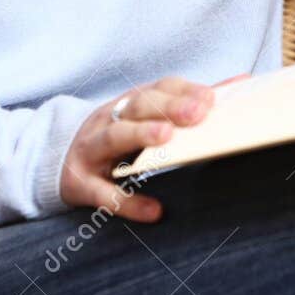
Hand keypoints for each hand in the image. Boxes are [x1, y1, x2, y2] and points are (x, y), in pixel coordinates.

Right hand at [60, 76, 215, 223]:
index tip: (210, 97)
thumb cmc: (114, 138)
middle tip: (198, 114)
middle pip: (137, 107)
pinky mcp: (80, 183)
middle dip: (168, 108)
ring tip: (167, 138)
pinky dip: (128, 202)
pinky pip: (103, 193)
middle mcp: (107, 120)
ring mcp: (90, 150)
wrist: (56, 161)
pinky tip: (153, 210)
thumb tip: (238, 84)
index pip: (156, 89)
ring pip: (114, 137)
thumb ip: (186, 105)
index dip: (182, 91)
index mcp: (127, 105)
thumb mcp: (141, 118)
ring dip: (140, 134)